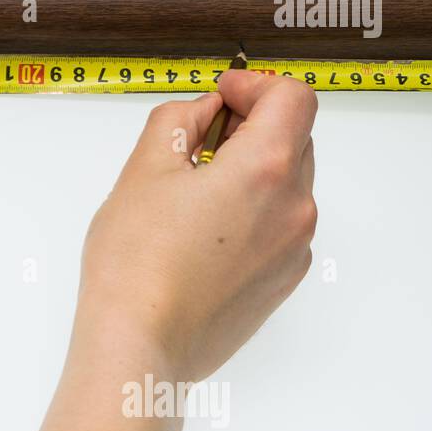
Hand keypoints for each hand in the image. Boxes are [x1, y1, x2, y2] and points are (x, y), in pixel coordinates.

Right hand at [0, 72, 316, 430]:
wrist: (141, 345)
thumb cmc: (135, 263)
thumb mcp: (144, 169)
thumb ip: (178, 120)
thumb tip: (203, 110)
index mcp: (266, 169)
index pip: (294, 98)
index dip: (256, 85)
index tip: (222, 96)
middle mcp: (295, 207)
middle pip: (296, 138)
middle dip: (253, 123)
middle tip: (200, 136)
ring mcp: (294, 248)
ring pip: (289, 183)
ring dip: (253, 168)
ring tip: (195, 186)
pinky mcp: (282, 280)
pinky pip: (281, 224)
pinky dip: (254, 209)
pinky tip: (204, 228)